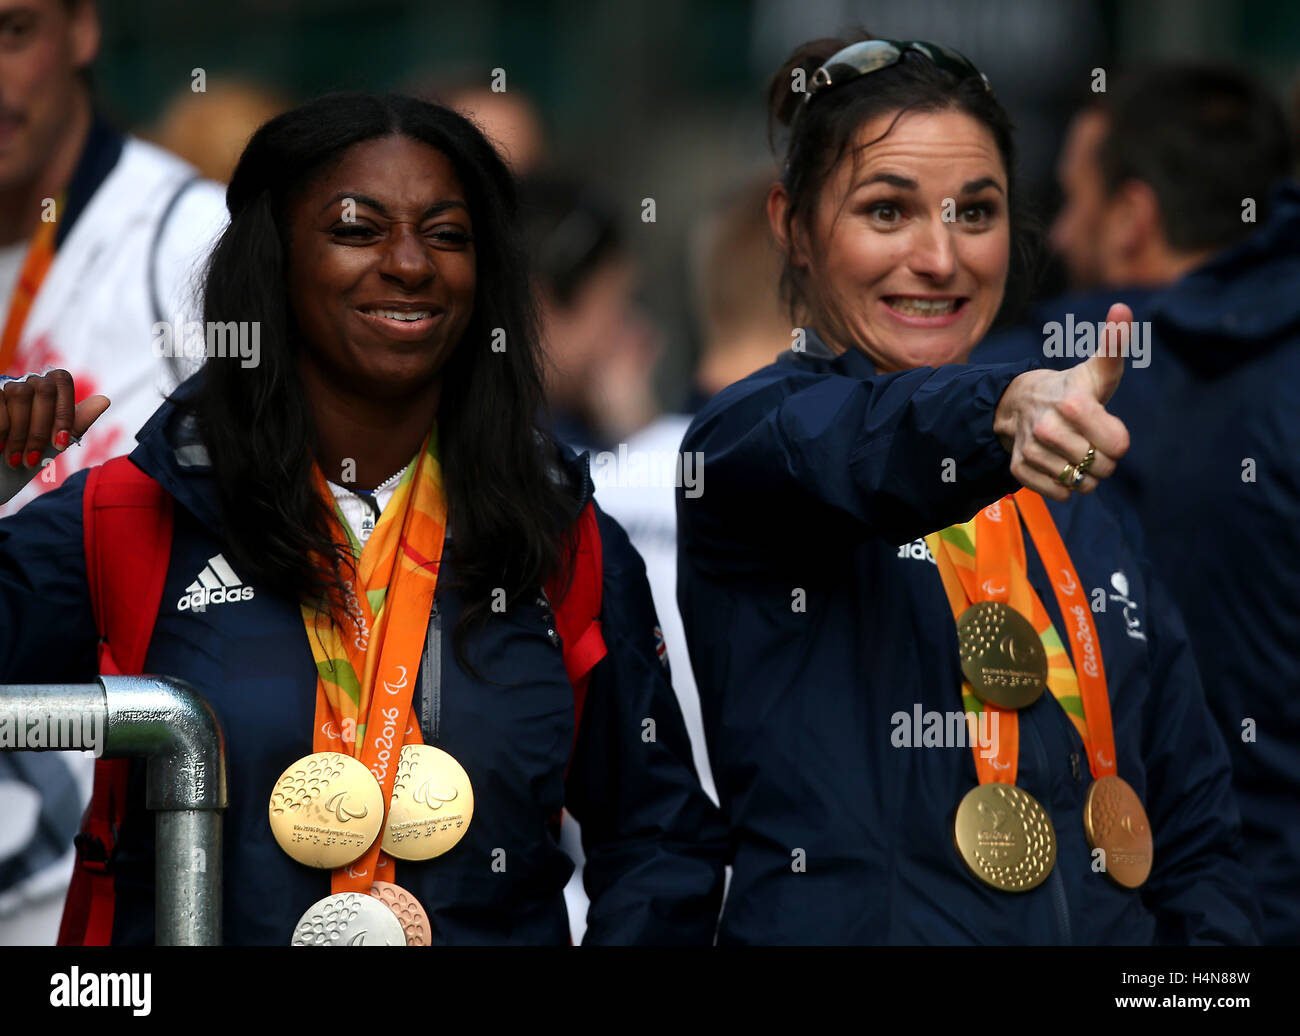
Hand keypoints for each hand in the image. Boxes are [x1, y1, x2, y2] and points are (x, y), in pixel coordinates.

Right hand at [0, 370, 109, 468]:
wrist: (1, 461)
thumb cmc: (32, 445)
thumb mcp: (57, 435)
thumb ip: (78, 420)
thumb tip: (104, 400)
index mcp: (48, 387)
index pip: (62, 380)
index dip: (64, 412)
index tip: (60, 444)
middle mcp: (27, 381)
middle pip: (44, 389)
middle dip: (41, 427)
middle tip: (35, 458)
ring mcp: (5, 385)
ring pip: (20, 394)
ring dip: (20, 431)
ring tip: (16, 459)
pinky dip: (2, 428)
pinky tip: (0, 448)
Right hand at [993, 302, 1130, 501]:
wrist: (1021, 403)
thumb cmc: (1072, 389)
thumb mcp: (1096, 370)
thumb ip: (1114, 344)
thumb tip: (1123, 308)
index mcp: (1074, 404)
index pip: (1118, 446)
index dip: (1118, 442)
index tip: (1107, 429)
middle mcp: (1049, 428)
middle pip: (1101, 468)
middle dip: (1103, 461)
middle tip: (1090, 443)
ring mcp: (1032, 449)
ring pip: (1080, 483)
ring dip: (1084, 475)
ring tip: (1075, 455)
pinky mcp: (1020, 468)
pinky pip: (1058, 494)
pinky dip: (1064, 487)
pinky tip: (1059, 467)